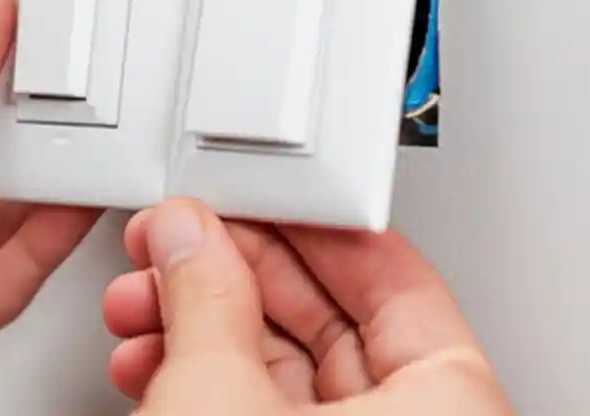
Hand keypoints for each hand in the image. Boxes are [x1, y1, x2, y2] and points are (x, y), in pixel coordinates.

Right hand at [103, 199, 511, 413]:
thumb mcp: (217, 395)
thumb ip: (205, 295)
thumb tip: (191, 235)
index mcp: (449, 406)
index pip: (391, 273)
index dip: (308, 221)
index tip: (251, 194)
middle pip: (327, 318)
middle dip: (228, 277)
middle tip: (175, 241)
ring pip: (281, 370)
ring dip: (197, 329)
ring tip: (140, 305)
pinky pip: (259, 413)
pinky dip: (201, 384)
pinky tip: (148, 362)